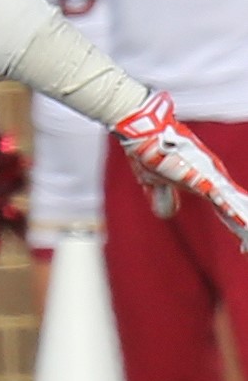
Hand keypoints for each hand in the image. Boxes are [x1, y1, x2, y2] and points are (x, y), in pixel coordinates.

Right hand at [114, 91, 247, 241]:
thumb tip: (168, 215)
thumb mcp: (153, 182)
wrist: (143, 134)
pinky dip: (236, 214)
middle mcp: (214, 181)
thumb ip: (162, 198)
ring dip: (245, 223)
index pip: (225, 210)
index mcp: (204, 183)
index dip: (235, 226)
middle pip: (236, 211)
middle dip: (244, 230)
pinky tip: (246, 224)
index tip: (244, 246)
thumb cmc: (147, 152)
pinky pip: (225, 201)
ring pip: (237, 207)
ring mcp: (212, 179)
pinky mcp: (205, 178)